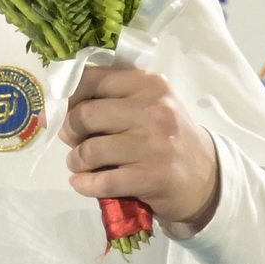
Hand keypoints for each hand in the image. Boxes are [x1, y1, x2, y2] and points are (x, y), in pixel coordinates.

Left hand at [61, 64, 221, 228]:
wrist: (207, 177)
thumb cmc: (166, 137)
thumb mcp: (148, 104)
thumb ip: (110, 97)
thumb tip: (57, 105)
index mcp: (149, 84)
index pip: (91, 79)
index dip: (66, 97)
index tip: (61, 112)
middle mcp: (154, 110)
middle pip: (84, 115)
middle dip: (69, 131)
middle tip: (73, 141)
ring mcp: (155, 145)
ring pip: (89, 150)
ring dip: (76, 161)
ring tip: (81, 164)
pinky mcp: (153, 177)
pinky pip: (101, 181)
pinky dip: (84, 184)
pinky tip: (84, 182)